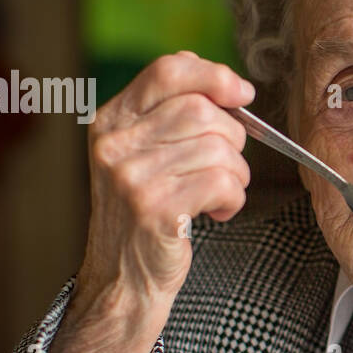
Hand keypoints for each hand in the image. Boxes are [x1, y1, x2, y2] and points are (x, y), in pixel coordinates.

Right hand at [49, 52, 254, 352]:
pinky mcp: (154, 207)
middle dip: (232, 139)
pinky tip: (217, 212)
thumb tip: (223, 81)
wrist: (122, 283)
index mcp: (111, 121)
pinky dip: (233, 198)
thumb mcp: (143, 157)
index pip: (168, 69)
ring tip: (219, 195)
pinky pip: (221, 181)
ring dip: (236, 174)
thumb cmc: (145, 217)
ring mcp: (131, 176)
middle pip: (202, 110)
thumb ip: (170, 116)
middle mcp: (115, 143)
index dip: (214, 75)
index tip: (242, 94)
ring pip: (218, 148)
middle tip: (226, 169)